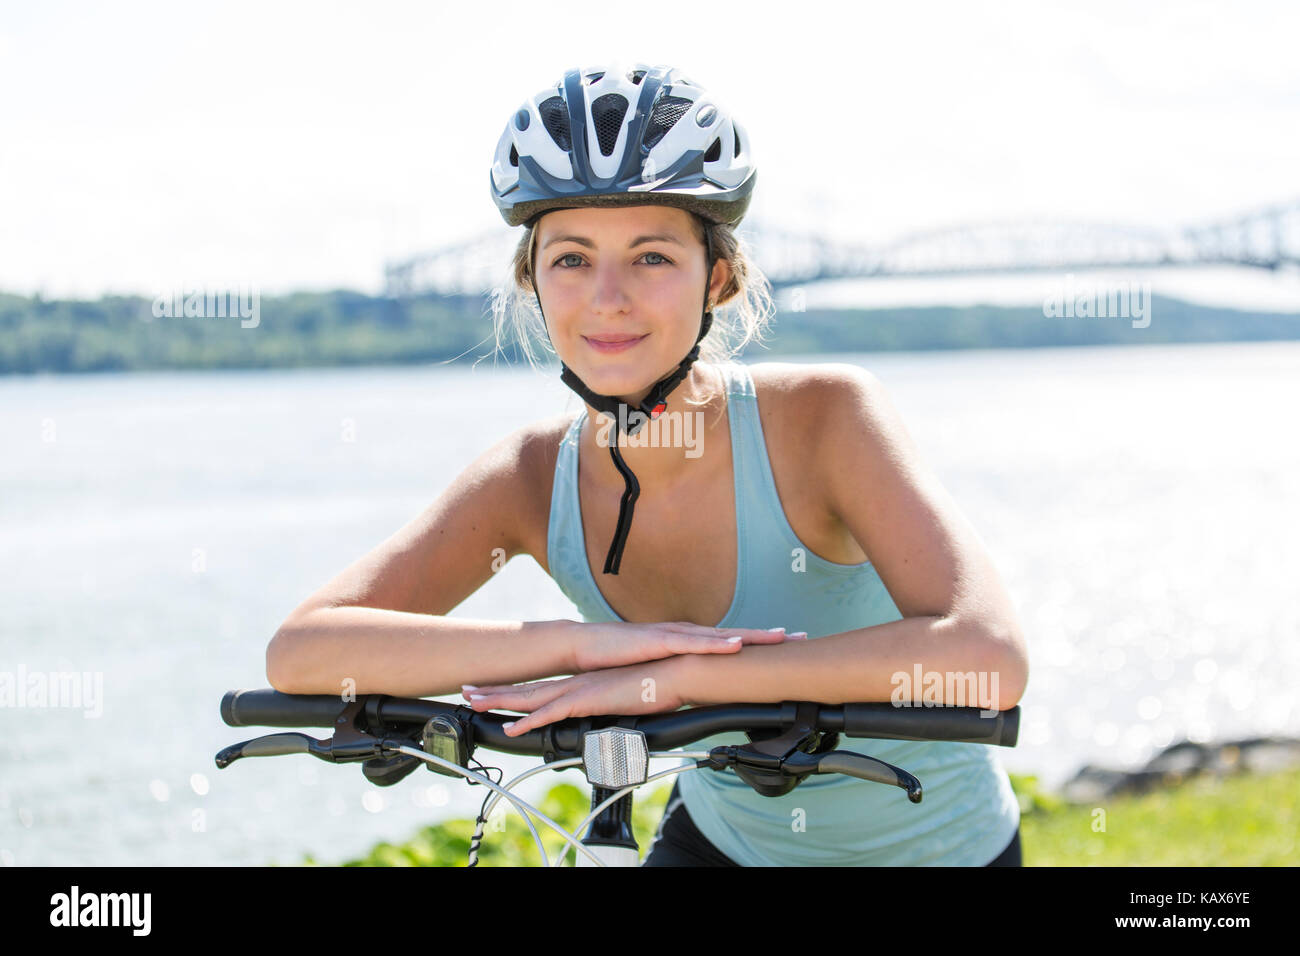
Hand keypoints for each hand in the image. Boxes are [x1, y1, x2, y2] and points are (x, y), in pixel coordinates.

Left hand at [461, 657, 693, 736]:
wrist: (674, 671)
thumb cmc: (658, 685)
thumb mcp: (628, 701)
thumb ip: (613, 709)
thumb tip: (612, 723)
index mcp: (584, 682)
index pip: (542, 687)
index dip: (516, 690)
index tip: (495, 691)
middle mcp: (575, 682)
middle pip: (527, 689)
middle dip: (495, 690)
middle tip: (468, 691)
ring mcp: (579, 690)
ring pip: (529, 698)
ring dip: (500, 700)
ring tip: (474, 702)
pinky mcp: (587, 700)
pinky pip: (550, 714)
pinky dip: (527, 721)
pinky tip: (511, 727)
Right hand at [568, 619, 806, 672]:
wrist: (583, 648)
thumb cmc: (617, 663)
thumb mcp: (655, 677)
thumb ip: (677, 683)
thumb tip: (696, 697)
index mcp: (685, 643)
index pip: (727, 643)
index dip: (758, 644)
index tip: (787, 646)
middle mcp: (684, 635)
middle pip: (732, 634)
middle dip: (766, 636)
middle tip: (799, 637)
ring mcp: (672, 635)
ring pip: (718, 635)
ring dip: (750, 636)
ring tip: (779, 638)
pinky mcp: (657, 641)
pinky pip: (691, 643)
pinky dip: (715, 644)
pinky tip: (736, 645)